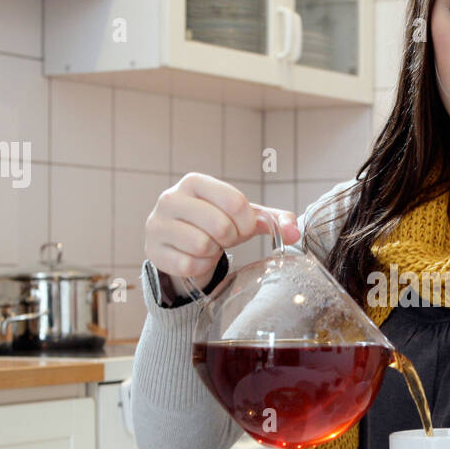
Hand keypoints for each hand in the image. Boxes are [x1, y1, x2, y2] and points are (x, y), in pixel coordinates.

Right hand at [144, 172, 300, 288]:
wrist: (179, 245)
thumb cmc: (214, 224)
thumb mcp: (243, 217)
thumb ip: (272, 220)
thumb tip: (295, 231)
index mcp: (195, 182)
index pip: (236, 202)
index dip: (247, 222)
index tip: (243, 227)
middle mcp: (171, 198)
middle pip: (220, 226)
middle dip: (230, 238)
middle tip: (224, 238)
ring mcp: (158, 224)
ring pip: (202, 246)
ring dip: (213, 252)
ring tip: (208, 246)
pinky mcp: (154, 251)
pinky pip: (189, 265)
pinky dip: (199, 266)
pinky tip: (195, 258)